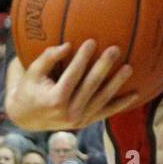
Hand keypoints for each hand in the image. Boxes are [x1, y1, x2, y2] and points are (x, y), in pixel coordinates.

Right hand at [6, 40, 139, 131]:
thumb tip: (67, 45)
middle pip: (90, 86)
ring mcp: (79, 120)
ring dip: (117, 83)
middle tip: (115, 49)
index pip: (72, 75)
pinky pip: (106, 112)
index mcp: (55, 99)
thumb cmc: (29, 89)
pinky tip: (135, 94)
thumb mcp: (32, 72)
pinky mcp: (86, 123)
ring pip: (102, 99)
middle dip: (103, 67)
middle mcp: (69, 112)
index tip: (92, 41)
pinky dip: (121, 104)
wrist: (27, 117)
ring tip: (129, 67)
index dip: (82, 58)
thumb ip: (48, 58)